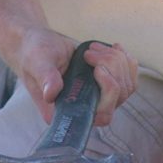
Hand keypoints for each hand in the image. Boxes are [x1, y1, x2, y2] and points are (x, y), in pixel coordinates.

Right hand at [5, 28, 136, 125]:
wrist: (38, 46)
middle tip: (90, 52)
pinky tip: (113, 48)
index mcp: (67, 112)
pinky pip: (129, 76)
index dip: (108, 94)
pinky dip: (125, 59)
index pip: (102, 116)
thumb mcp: (38, 64)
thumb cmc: (34, 56)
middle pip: (119, 97)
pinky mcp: (106, 83)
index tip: (97, 69)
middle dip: (112, 68)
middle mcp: (85, 109)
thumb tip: (51, 95)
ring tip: (93, 48)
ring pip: (126, 85)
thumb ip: (46, 78)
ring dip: (116, 61)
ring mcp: (98, 97)